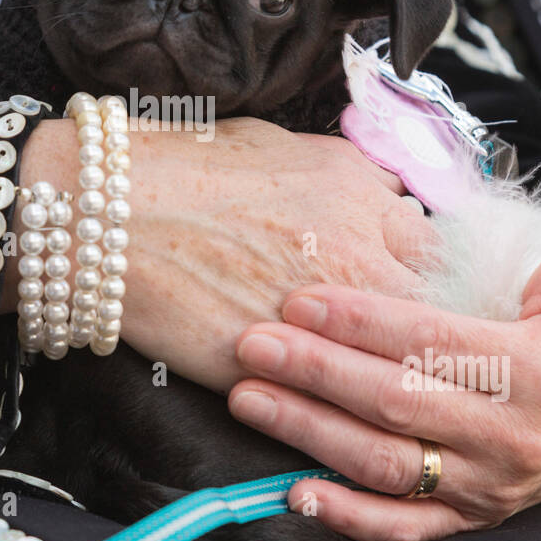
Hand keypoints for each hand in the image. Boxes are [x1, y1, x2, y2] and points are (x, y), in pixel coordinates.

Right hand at [15, 116, 435, 390]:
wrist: (107, 215)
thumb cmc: (182, 168)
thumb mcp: (284, 146)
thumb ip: (348, 177)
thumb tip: (379, 198)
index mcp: (360, 191)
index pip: (433, 243)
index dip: (421, 267)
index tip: (408, 281)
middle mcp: (358, 252)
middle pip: (429, 305)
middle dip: (418, 320)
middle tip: (399, 334)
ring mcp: (325, 317)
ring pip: (389, 358)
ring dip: (381, 363)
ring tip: (367, 369)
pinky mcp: (284, 367)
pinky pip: (333, 393)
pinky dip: (333, 394)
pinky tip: (320, 389)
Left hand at [227, 222, 540, 540]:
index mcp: (536, 375)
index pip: (433, 343)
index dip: (364, 322)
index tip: (302, 301)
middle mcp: (507, 437)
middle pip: (394, 402)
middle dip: (316, 371)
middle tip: (252, 344)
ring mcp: (484, 485)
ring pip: (385, 463)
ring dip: (310, 432)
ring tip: (251, 399)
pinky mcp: (469, 518)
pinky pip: (404, 528)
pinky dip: (348, 515)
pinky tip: (295, 490)